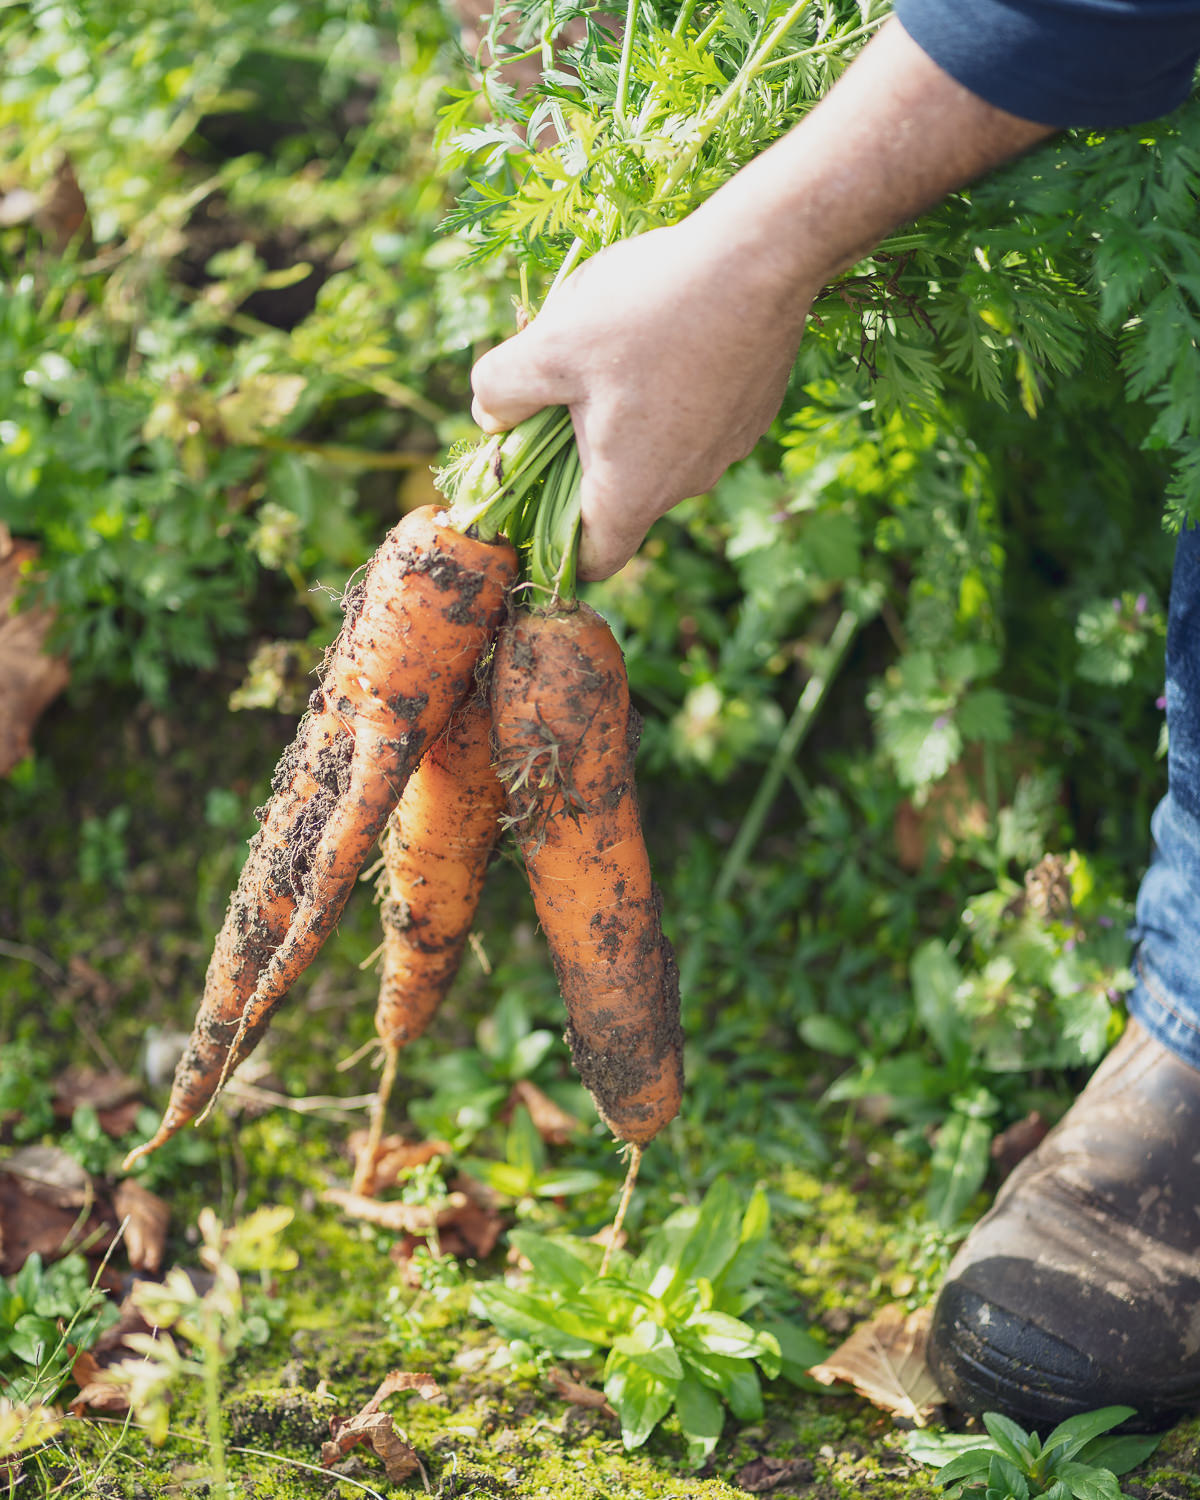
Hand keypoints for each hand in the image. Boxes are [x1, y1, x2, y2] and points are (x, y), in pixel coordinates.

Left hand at [470, 218, 813, 579]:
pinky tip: (667, 336)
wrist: (761, 256)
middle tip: (560, 391)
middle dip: (583, 457)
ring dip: (628, 420)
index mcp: (634, 490)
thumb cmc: (648, 310)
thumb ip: (500, 389)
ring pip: (660, 454)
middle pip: (622, 495)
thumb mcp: (548, 345)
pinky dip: (672, 396)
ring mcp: (727, 450)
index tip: (533, 503)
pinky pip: (697, 422)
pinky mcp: (751, 412)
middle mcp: (687, 485)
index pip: (594, 558)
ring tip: (616, 350)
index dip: (557, 543)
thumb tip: (489, 415)